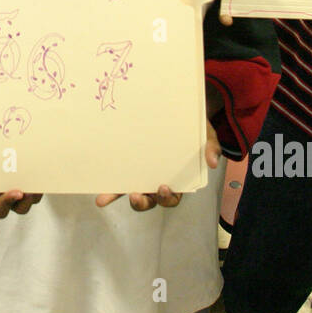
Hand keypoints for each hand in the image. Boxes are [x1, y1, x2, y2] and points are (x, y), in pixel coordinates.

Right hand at [0, 129, 41, 216]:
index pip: (0, 209)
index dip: (8, 203)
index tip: (17, 192)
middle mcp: (10, 199)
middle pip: (21, 208)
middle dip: (27, 200)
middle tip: (31, 190)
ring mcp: (23, 193)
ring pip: (33, 199)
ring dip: (37, 192)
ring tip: (39, 179)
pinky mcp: (32, 185)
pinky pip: (40, 188)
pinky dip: (42, 181)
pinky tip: (44, 170)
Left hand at [95, 121, 217, 211]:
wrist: (181, 110)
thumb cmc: (194, 127)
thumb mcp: (207, 134)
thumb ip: (211, 146)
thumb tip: (213, 161)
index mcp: (178, 179)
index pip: (173, 196)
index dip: (167, 197)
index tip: (163, 187)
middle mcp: (158, 180)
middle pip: (150, 200)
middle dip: (142, 202)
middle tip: (136, 195)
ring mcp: (143, 173)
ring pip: (132, 192)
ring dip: (118, 196)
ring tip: (106, 197)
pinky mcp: (130, 164)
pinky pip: (119, 179)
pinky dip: (109, 188)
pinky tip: (99, 193)